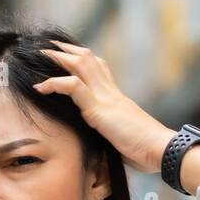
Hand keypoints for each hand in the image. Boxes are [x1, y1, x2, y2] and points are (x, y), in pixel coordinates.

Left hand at [33, 40, 175, 173]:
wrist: (160, 150)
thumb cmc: (145, 150)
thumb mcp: (120, 140)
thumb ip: (108, 136)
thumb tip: (96, 153)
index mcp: (116, 97)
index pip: (98, 67)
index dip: (80, 59)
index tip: (64, 56)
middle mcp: (110, 92)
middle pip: (88, 58)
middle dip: (66, 50)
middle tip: (46, 46)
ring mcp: (105, 97)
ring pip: (80, 64)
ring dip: (58, 58)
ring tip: (39, 55)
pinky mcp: (99, 109)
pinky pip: (73, 87)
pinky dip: (54, 83)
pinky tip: (40, 87)